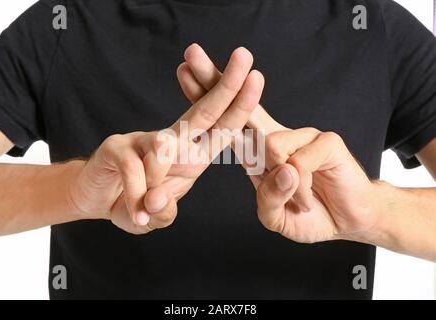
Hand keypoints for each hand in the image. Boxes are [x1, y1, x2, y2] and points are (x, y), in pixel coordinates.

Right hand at [69, 46, 264, 234]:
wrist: (96, 199)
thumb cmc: (136, 203)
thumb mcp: (157, 213)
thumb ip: (165, 211)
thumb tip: (156, 200)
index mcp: (192, 155)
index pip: (220, 129)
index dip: (239, 106)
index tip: (256, 78)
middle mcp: (172, 141)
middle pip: (203, 112)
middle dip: (226, 86)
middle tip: (244, 55)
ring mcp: (143, 139)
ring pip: (164, 145)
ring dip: (158, 175)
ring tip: (149, 202)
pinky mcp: (116, 147)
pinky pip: (133, 169)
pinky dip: (135, 195)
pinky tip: (136, 212)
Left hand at [177, 44, 379, 243]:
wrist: (347, 221)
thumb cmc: (308, 215)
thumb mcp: (276, 215)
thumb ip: (269, 198)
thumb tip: (285, 167)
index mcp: (256, 152)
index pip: (227, 119)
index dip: (205, 98)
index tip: (183, 71)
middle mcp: (276, 136)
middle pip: (241, 102)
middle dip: (216, 78)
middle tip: (192, 53)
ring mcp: (302, 135)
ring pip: (270, 146)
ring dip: (281, 185)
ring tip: (300, 202)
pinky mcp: (326, 141)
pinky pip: (300, 163)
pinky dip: (302, 191)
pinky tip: (311, 199)